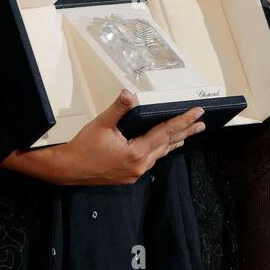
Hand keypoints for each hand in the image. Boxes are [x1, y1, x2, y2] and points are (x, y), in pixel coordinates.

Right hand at [46, 90, 204, 185]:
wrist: (67, 169)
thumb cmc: (83, 147)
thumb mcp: (102, 124)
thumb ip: (119, 108)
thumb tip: (130, 93)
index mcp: (136, 153)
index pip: (165, 133)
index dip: (183, 121)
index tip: (197, 113)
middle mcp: (139, 165)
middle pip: (168, 144)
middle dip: (185, 131)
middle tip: (201, 123)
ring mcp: (135, 172)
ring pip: (161, 153)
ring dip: (175, 141)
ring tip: (189, 133)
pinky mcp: (129, 175)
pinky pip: (151, 160)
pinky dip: (161, 150)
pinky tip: (165, 146)